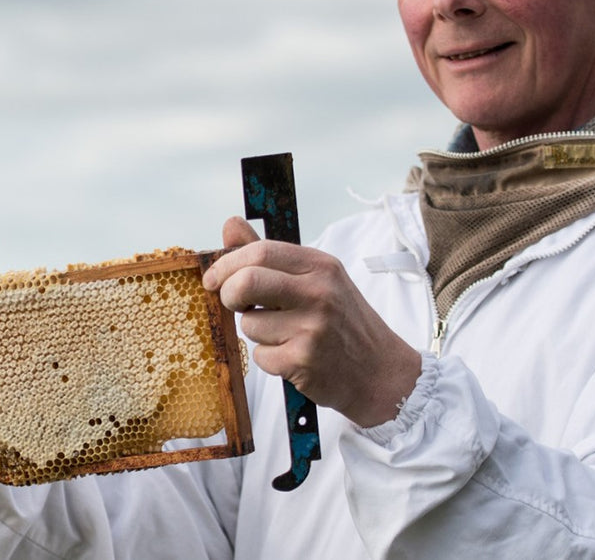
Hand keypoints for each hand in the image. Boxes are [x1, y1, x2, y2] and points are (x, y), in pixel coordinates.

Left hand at [204, 217, 421, 427]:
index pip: (260, 251)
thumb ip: (270, 255)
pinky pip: (260, 356)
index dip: (227, 264)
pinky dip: (269, 359)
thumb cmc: (344, 321)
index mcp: (321, 265)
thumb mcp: (317, 279)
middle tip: (236, 304)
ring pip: (249, 324)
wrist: (380, 371)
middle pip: (246, 282)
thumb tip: (229, 224)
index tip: (214, 278)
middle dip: (229, 295)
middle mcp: (319, 292)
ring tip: (285, 335)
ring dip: (256, 332)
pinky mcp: (303, 360)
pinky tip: (293, 356)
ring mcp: (312, 327)